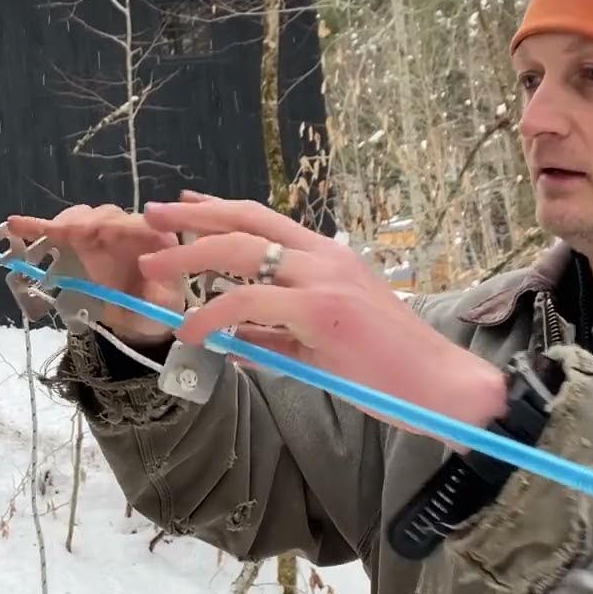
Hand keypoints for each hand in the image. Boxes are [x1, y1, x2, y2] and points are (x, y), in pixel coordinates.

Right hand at [6, 204, 183, 344]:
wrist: (142, 320)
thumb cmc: (155, 312)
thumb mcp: (162, 309)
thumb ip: (161, 295)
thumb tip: (149, 271)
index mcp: (155, 240)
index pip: (133, 224)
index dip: (110, 226)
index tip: (88, 233)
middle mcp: (129, 229)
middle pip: (103, 216)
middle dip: (81, 225)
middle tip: (60, 235)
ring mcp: (103, 233)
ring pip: (81, 218)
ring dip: (60, 227)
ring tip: (42, 240)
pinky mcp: (82, 241)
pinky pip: (59, 231)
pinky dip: (37, 228)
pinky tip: (15, 225)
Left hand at [137, 192, 505, 445]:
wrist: (442, 387)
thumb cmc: (389, 370)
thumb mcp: (321, 346)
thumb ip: (277, 336)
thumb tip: (233, 343)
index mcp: (328, 258)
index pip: (264, 220)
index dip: (219, 209)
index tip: (183, 205)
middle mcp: (325, 257)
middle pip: (245, 222)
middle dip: (191, 218)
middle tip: (150, 217)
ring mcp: (324, 279)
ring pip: (241, 252)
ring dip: (189, 257)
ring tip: (152, 267)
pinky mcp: (321, 310)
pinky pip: (251, 302)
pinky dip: (213, 314)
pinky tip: (192, 331)